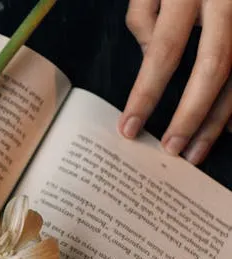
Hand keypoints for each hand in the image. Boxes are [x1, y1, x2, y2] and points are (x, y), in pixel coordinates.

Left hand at [119, 0, 231, 164]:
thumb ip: (145, 15)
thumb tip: (149, 57)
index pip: (164, 51)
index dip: (146, 94)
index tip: (128, 128)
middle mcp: (229, 2)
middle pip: (214, 67)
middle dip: (190, 115)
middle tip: (169, 151)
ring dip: (220, 119)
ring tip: (194, 152)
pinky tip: (228, 128)